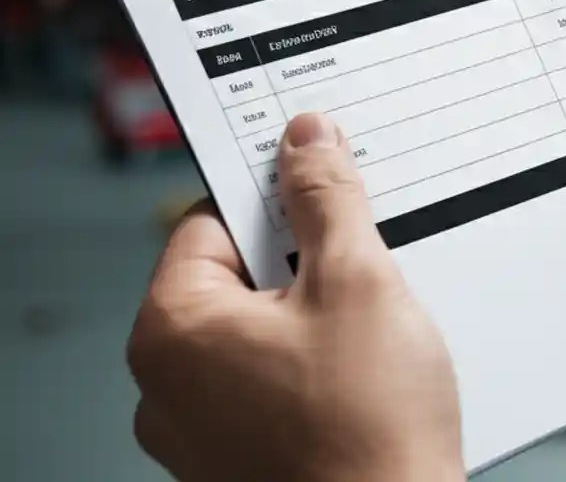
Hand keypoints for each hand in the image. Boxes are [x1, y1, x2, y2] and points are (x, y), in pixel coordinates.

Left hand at [127, 114, 463, 481]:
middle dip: (304, 264)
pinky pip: (271, 385)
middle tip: (362, 270)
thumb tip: (305, 142)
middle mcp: (169, 386)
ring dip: (314, 318)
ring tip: (370, 333)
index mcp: (174, 331)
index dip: (274, 200)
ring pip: (260, 334)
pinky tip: (363, 375)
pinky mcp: (241, 462)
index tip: (321, 192)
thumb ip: (326, 201)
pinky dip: (314, 368)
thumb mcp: (357, 283)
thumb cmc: (368, 427)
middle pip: (236, 278)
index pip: (209, 222)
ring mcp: (202, 432)